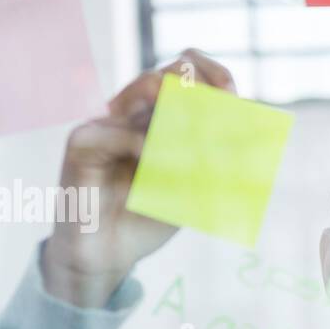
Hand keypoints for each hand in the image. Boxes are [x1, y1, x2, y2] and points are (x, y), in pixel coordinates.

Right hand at [41, 48, 236, 306]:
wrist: (107, 255)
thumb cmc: (147, 216)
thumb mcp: (190, 188)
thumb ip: (213, 164)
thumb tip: (247, 142)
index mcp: (160, 118)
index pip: (188, 74)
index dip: (213, 75)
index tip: (233, 94)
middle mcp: (134, 113)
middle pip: (169, 73)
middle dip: (199, 86)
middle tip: (216, 112)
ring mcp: (107, 123)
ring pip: (145, 87)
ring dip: (178, 107)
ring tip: (196, 135)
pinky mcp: (82, 143)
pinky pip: (118, 132)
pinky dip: (143, 144)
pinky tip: (156, 159)